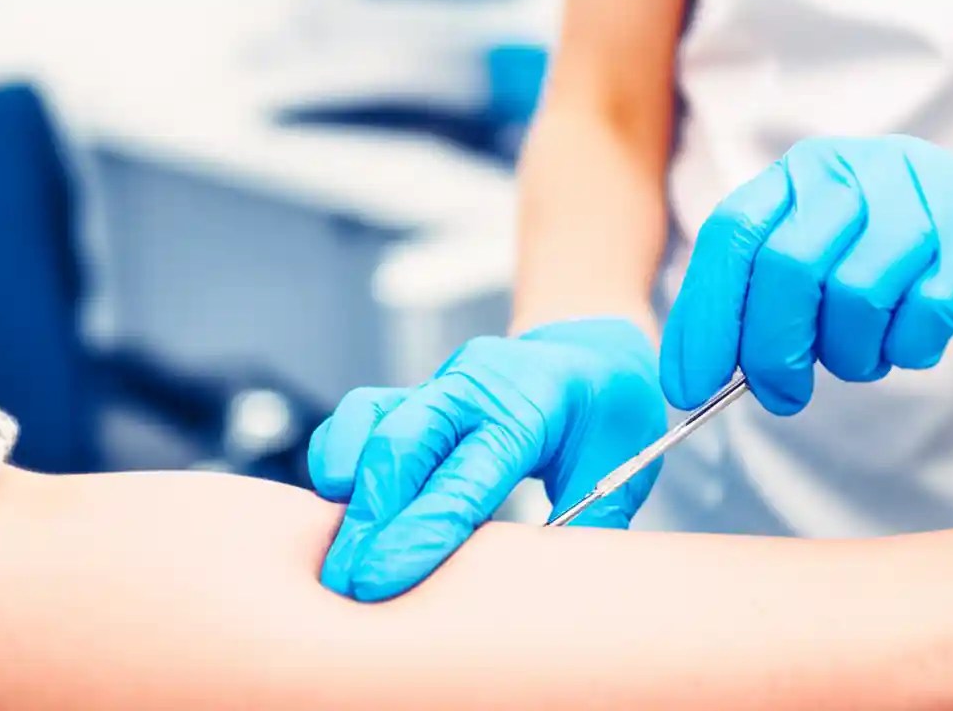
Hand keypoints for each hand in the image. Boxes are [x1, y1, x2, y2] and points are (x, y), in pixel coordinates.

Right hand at [308, 317, 666, 600]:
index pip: (464, 474)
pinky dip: (340, 453)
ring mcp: (439, 384)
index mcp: (531, 407)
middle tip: (345, 583)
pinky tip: (340, 501)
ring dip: (348, 486)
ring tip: (334, 548)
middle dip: (368, 518)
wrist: (596, 350)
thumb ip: (581, 532)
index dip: (418, 529)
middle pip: (402, 445)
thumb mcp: (618, 473)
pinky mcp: (415, 392)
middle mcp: (475, 388)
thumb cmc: (612, 415)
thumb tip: (545, 603)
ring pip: (369, 419)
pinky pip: (361, 414)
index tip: (380, 580)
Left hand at [661, 116, 952, 413]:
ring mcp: (926, 202)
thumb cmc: (914, 247)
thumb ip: (772, 293)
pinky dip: (909, 350)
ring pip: (855, 298)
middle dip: (771, 353)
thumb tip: (712, 368)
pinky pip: (923, 317)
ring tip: (865, 358)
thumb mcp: (833, 246)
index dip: (703, 318)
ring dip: (850, 355)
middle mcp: (859, 175)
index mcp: (807, 175)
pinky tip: (913, 345)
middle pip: (787, 272)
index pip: (731, 238)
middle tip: (781, 396)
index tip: (687, 386)